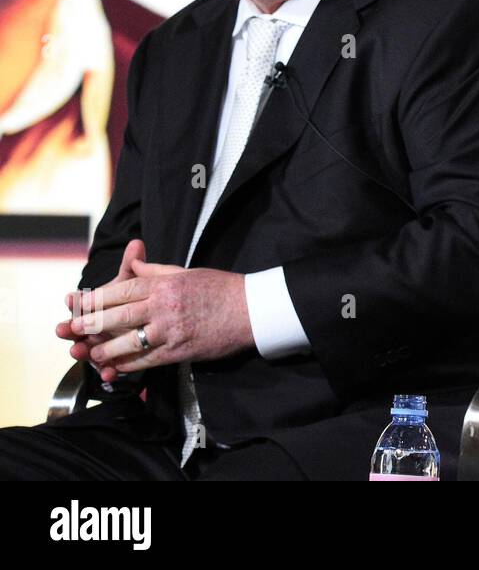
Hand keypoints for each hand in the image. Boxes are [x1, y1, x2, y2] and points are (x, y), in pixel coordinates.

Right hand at [56, 239, 148, 382]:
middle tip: (65, 327)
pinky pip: (109, 367)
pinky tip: (110, 371)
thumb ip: (133, 266)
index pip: (80, 302)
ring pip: (88, 349)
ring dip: (81, 350)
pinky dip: (108, 370)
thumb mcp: (134, 283)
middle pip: (78, 327)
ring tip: (78, 351)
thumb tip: (137, 243)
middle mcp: (93, 326)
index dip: (75, 301)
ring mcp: (100, 344)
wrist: (149, 319)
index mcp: (94, 307)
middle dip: (70, 327)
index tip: (70, 298)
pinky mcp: (111, 360)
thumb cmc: (135, 299)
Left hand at [67, 261, 252, 373]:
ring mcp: (172, 330)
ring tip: (90, 353)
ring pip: (129, 341)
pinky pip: (147, 360)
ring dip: (106, 349)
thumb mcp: (188, 272)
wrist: (252, 310)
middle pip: (119, 315)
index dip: (97, 298)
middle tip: (73, 329)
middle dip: (92, 323)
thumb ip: (156, 271)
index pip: (123, 289)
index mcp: (166, 284)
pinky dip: (129, 365)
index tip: (80, 304)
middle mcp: (165, 306)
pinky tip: (117, 367)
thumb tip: (132, 266)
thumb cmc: (221, 288)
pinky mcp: (180, 351)